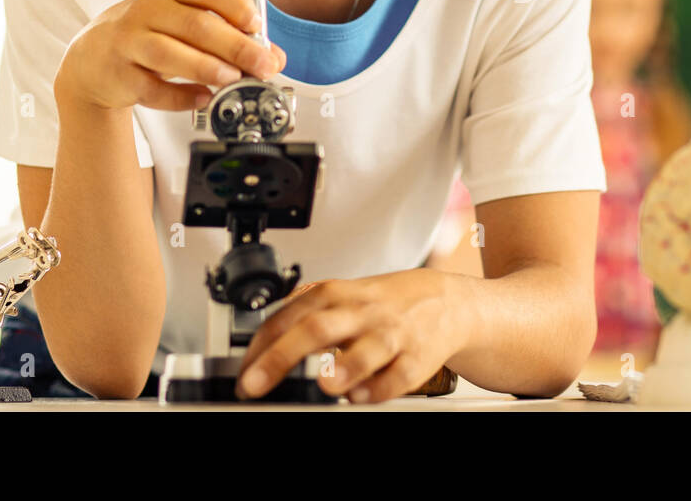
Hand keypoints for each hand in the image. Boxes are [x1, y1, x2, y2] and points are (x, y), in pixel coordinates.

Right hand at [56, 0, 285, 110]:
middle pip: (196, 24)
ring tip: (232, 80)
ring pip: (168, 52)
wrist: (92, 60)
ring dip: (206, 67)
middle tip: (262, 65)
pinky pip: (151, 87)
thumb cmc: (149, 35)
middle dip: (236, 46)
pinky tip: (203, 98)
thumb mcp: (186, 24)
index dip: (236, 4)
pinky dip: (180, 96)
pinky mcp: (118, 73)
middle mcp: (147, 9)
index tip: (258, 25)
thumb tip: (273, 57)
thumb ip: (230, 36)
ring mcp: (128, 40)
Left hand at [235, 270, 474, 403]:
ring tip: (326, 385)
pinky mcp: (417, 358)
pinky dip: (379, 389)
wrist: (447, 302)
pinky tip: (360, 396)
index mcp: (337, 294)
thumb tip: (260, 346)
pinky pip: (398, 377)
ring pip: (368, 348)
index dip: (261, 346)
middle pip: (319, 327)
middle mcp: (361, 312)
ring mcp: (391, 334)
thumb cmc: (387, 304)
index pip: (290, 314)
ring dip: (346, 366)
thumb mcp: (345, 296)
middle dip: (284, 355)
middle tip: (255, 383)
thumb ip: (306, 314)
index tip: (243, 374)